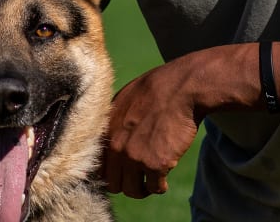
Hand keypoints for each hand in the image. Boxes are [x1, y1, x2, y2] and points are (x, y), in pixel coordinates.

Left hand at [101, 59, 201, 198]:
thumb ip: (112, 123)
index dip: (110, 173)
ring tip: (150, 182)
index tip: (120, 173)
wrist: (182, 88)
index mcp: (106, 132)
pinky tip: (163, 179)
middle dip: (125, 183)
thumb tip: (108, 140)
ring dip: (142, 189)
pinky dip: (160, 187)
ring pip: (133, 190)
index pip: (97, 169)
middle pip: (113, 184)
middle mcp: (117, 148)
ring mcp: (136, 158)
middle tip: (137, 179)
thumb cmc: (155, 89)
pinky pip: (155, 188)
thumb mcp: (123, 100)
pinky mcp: (157, 164)